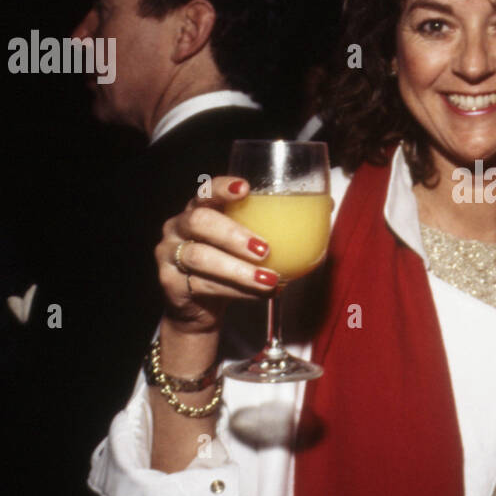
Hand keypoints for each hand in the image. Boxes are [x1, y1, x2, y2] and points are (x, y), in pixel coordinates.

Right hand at [155, 176, 279, 333]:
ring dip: (239, 270)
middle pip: (200, 221)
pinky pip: (202, 285)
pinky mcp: (170, 283)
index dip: (223, 187)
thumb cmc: (229, 264)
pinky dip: (236, 291)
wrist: (199, 307)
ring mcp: (170, 255)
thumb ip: (278, 224)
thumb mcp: (249, 242)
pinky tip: (260, 294)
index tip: (246, 188)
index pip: (206, 190)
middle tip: (265, 250)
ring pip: (201, 258)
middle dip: (234, 234)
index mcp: (199, 208)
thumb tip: (326, 204)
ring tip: (269, 279)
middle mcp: (179, 226)